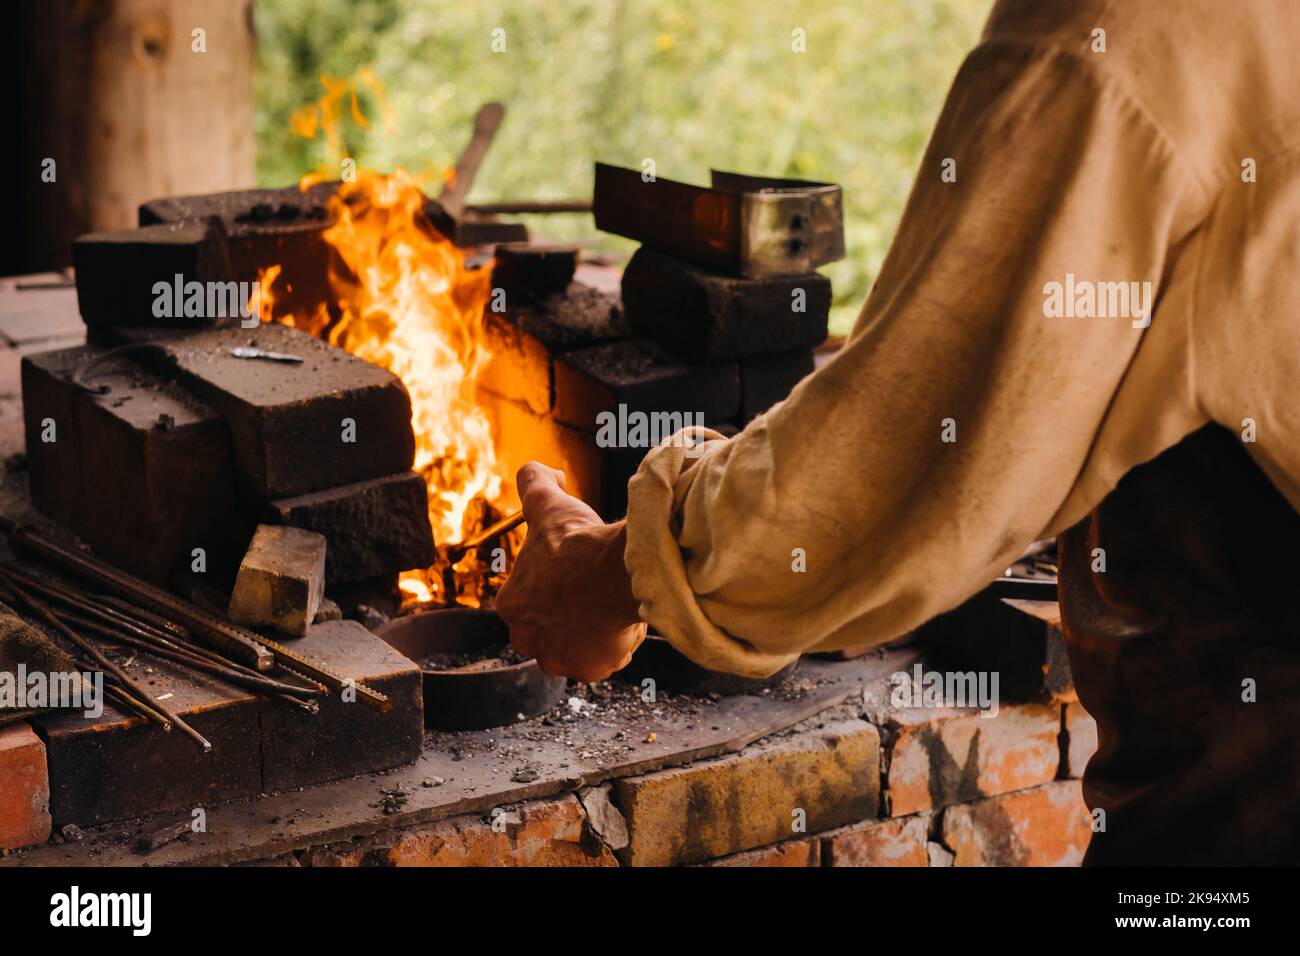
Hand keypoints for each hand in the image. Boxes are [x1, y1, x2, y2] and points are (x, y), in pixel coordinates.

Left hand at [495, 462, 646, 681]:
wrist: (615, 573)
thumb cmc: (577, 543)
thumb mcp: (549, 503)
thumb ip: (533, 481)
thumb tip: (539, 471)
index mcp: (510, 604)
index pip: (529, 598)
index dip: (554, 584)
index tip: (575, 571)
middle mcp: (526, 639)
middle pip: (548, 629)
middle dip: (567, 615)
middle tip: (593, 592)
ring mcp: (558, 658)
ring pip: (574, 647)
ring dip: (589, 634)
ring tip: (609, 607)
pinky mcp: (589, 670)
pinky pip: (602, 661)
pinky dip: (613, 646)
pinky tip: (622, 622)